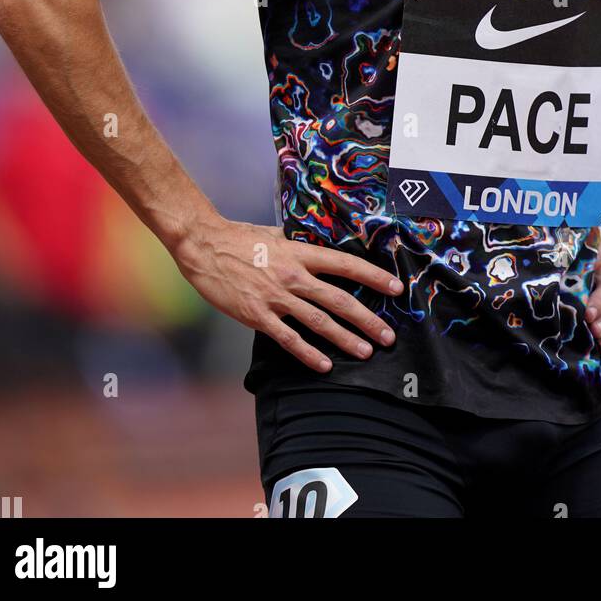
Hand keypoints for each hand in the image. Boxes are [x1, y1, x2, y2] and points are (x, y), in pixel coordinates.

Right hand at [173, 216, 402, 373]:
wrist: (204, 245)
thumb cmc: (240, 238)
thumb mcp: (276, 235)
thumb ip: (300, 244)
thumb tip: (322, 247)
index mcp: (301, 253)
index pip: (346, 265)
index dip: (374, 276)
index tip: (396, 287)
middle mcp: (294, 275)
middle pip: (339, 300)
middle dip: (367, 320)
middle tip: (387, 336)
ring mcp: (276, 297)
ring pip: (319, 322)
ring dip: (345, 339)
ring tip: (365, 352)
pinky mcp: (258, 316)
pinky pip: (289, 339)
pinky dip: (309, 354)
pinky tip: (325, 365)